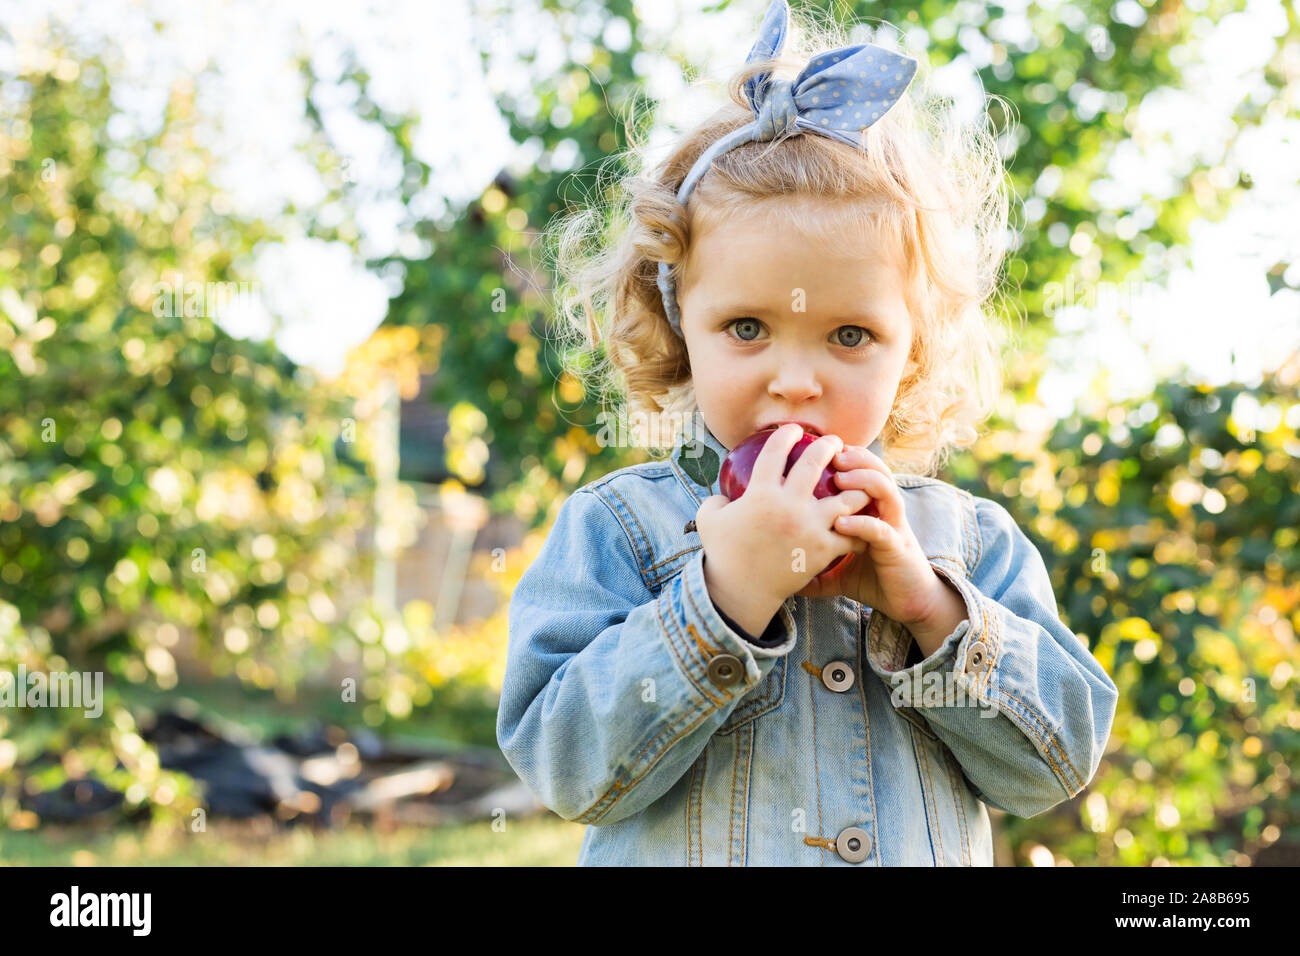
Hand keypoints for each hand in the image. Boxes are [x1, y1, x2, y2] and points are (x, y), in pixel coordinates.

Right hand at [695, 424, 869, 635]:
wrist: (741, 591)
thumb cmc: (723, 554)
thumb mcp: (708, 519)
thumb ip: (717, 499)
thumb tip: (725, 492)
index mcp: (760, 493)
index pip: (776, 451)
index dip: (786, 435)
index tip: (794, 430)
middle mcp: (788, 505)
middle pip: (815, 464)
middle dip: (828, 446)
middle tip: (834, 442)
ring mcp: (809, 527)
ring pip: (845, 498)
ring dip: (855, 485)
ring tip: (859, 480)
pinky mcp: (824, 549)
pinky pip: (852, 534)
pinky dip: (859, 527)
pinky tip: (861, 523)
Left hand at [795, 444, 964, 645]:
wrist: (908, 602)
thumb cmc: (873, 580)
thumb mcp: (836, 569)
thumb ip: (812, 561)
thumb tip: (778, 566)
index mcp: (872, 509)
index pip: (863, 471)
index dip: (846, 456)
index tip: (818, 447)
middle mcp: (885, 512)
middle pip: (876, 470)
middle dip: (856, 457)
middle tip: (831, 453)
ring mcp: (893, 527)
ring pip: (885, 490)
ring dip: (863, 480)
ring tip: (839, 479)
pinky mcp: (897, 548)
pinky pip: (880, 530)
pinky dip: (861, 524)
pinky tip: (840, 523)